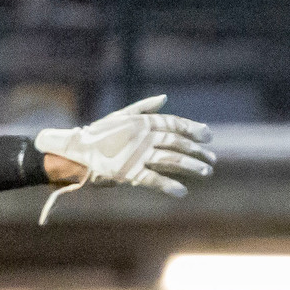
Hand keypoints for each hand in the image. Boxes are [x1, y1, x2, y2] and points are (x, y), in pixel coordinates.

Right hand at [35, 95, 214, 222]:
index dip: (193, 129)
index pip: (174, 123)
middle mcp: (143, 136)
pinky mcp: (129, 172)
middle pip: (177, 143)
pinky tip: (182, 191)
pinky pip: (153, 179)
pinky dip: (169, 186)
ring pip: (171, 159)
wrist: (77, 150)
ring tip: (206, 172)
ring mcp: (137, 154)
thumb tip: (164, 98)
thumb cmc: (100, 133)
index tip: (208, 136)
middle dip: (197, 151)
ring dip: (191, 166)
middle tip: (212, 160)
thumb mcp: (123, 116)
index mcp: (142, 122)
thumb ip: (144, 108)